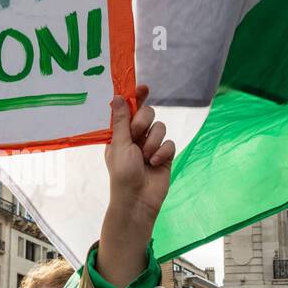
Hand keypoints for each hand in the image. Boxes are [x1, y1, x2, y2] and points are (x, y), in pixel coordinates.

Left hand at [103, 85, 174, 229]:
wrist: (138, 199)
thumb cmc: (122, 174)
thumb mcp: (120, 145)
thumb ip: (122, 120)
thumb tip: (117, 96)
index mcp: (121, 133)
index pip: (129, 109)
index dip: (136, 97)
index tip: (143, 87)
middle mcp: (136, 136)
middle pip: (147, 113)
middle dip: (143, 122)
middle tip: (136, 134)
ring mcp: (151, 145)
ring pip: (160, 127)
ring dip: (152, 142)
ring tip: (145, 157)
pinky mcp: (165, 155)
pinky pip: (170, 142)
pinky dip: (162, 152)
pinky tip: (155, 164)